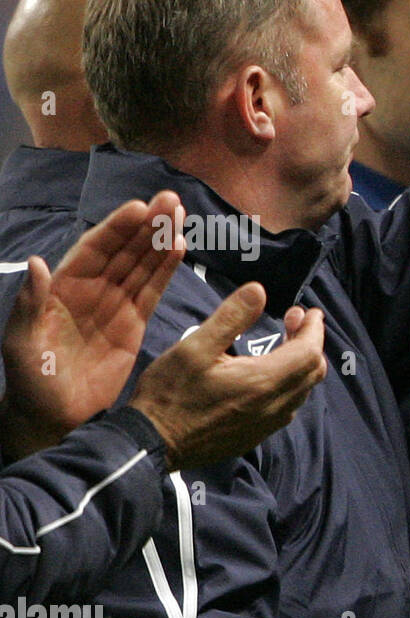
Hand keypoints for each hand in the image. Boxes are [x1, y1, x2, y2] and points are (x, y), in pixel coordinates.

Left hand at [0, 191, 185, 457]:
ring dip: (160, 240)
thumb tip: (38, 263)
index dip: (116, 228)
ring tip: (181, 215)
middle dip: (146, 225)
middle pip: (123, 250)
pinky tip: (179, 248)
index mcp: (62, 288)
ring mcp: (115, 306)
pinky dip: (166, 270)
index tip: (139, 208)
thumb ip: (30, 304)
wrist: (54, 416)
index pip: (94, 249)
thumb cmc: (30, 380)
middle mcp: (91, 290)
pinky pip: (152, 291)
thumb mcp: (21, 343)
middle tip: (171, 200)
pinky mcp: (134, 325)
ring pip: (142, 265)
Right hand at [130, 284, 327, 468]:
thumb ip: (230, 318)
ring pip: (302, 390)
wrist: (154, 442)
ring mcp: (267, 423)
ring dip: (301, 363)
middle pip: (313, 371)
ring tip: (284, 342)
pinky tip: (270, 373)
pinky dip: (290, 383)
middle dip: (311, 342)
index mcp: (263, 381)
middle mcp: (274, 405)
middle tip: (293, 320)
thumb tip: (259, 290)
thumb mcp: (194, 347)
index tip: (309, 312)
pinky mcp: (257, 434)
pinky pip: (288, 406)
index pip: (309, 352)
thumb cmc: (170, 393)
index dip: (314, 329)